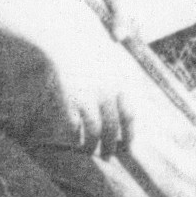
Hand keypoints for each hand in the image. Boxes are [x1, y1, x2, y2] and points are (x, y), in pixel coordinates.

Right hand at [39, 28, 139, 156]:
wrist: (65, 41)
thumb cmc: (89, 51)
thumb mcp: (112, 62)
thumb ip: (121, 84)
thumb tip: (129, 110)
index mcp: (120, 83)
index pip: (129, 114)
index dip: (130, 133)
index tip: (128, 145)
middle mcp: (106, 92)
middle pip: (112, 127)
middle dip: (111, 145)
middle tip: (108, 156)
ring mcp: (88, 97)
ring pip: (94, 131)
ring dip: (92, 145)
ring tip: (90, 152)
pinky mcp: (70, 99)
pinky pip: (75, 125)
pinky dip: (76, 135)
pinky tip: (75, 139)